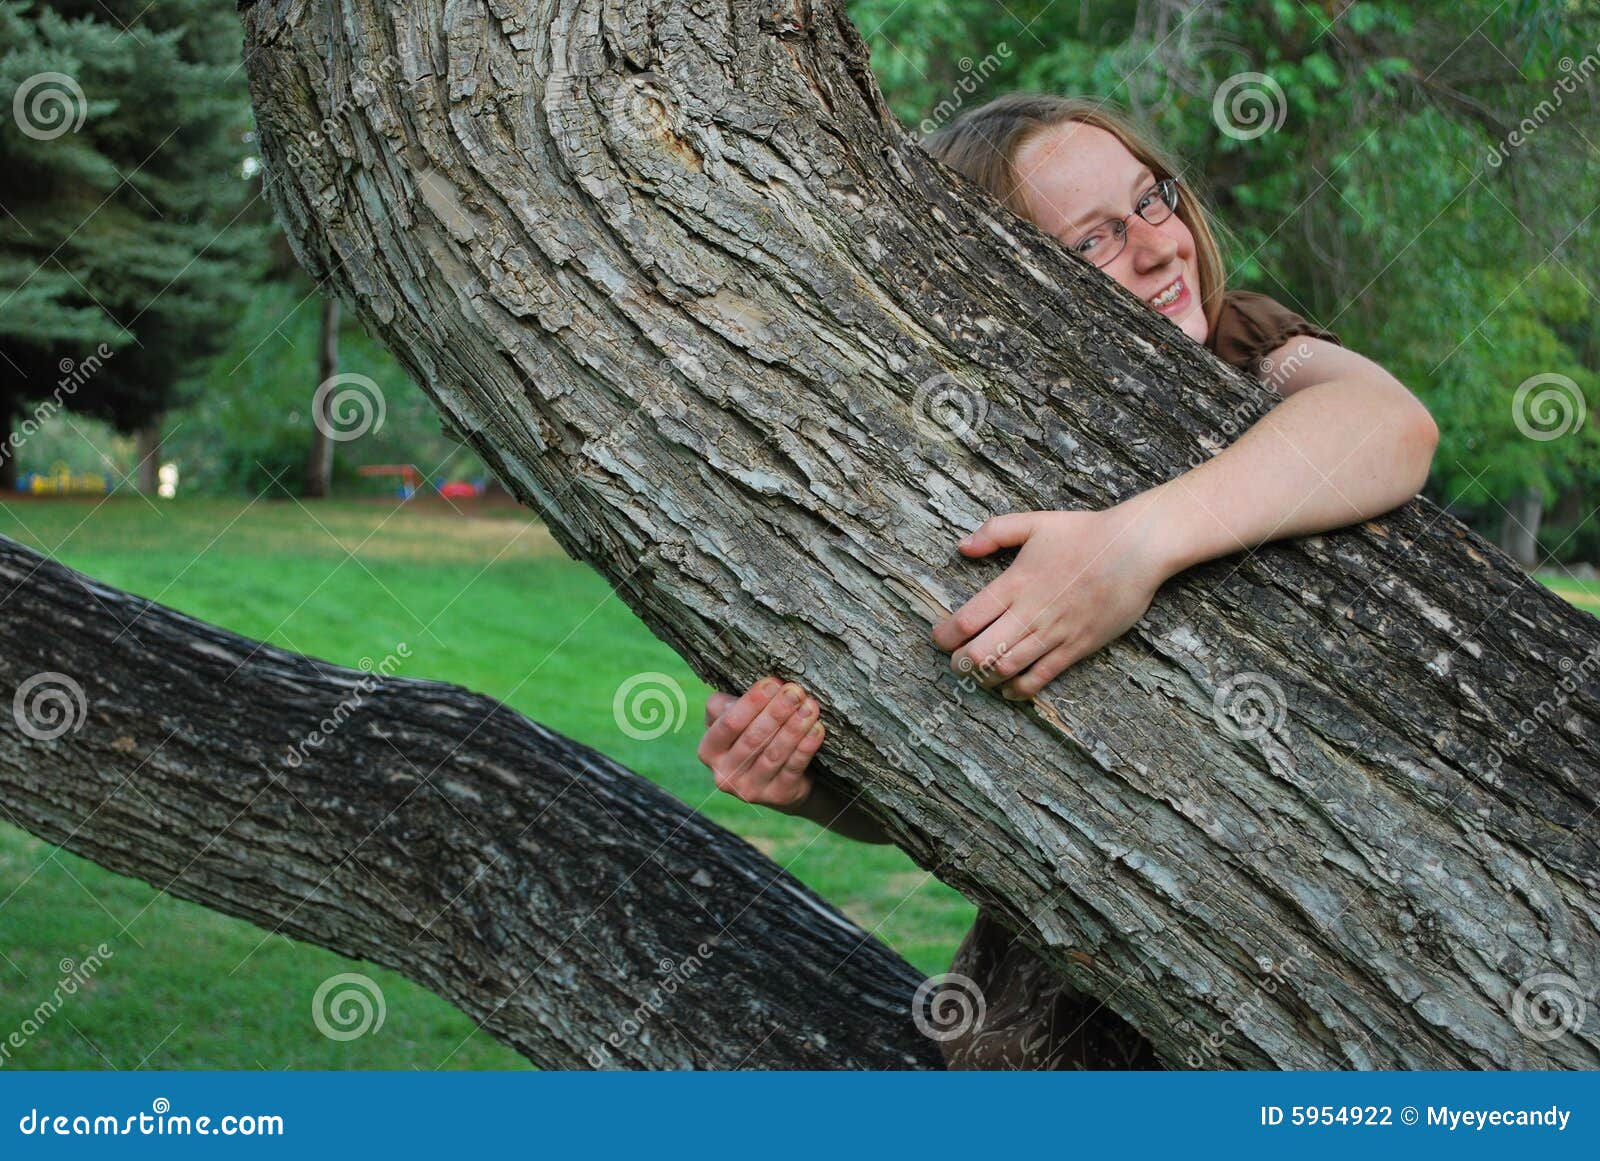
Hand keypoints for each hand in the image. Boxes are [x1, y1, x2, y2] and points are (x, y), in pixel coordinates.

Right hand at [697, 676, 824, 810]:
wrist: (773, 778)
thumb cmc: (750, 736)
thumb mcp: (733, 720)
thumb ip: (732, 703)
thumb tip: (762, 688)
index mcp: (709, 750)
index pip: (729, 724)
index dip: (751, 703)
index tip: (772, 683)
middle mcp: (724, 774)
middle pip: (753, 739)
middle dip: (777, 712)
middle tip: (795, 692)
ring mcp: (750, 790)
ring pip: (774, 754)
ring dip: (794, 727)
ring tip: (809, 706)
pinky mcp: (777, 796)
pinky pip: (794, 767)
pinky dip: (806, 746)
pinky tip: (816, 728)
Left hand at [930, 506, 1174, 699]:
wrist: (1134, 549)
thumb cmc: (1084, 533)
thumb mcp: (1034, 522)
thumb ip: (994, 533)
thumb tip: (961, 548)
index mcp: (1015, 583)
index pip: (967, 619)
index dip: (945, 636)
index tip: (939, 639)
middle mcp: (1030, 612)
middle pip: (982, 652)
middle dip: (960, 663)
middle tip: (954, 662)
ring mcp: (1054, 633)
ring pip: (1008, 669)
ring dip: (984, 678)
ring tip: (976, 676)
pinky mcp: (1077, 647)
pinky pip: (1042, 677)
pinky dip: (1020, 689)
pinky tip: (1008, 690)